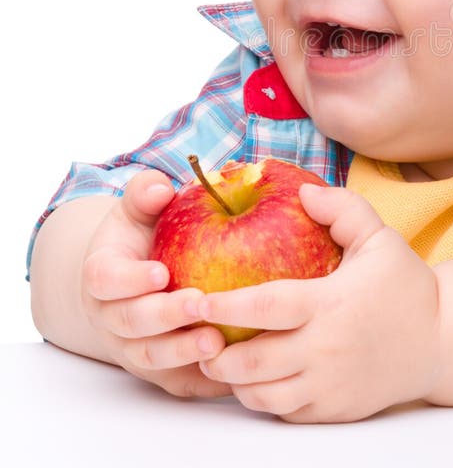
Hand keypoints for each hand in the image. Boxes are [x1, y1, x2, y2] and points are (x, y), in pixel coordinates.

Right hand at [81, 168, 230, 397]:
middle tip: (200, 304)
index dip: (129, 279)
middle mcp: (111, 316)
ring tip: (216, 342)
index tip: (160, 272)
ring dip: (182, 352)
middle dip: (164, 316)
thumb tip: (159, 187)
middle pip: (130, 323)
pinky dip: (203, 381)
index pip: (105, 279)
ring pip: (151, 357)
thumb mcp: (140, 207)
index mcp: (102, 274)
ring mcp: (133, 346)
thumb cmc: (144, 236)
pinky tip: (233, 370)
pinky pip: (178, 382)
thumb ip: (146, 193)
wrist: (137, 279)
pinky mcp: (160, 370)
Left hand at [196, 184, 441, 421]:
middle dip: (214, 354)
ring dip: (234, 381)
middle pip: (252, 362)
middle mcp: (326, 349)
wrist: (444, 339)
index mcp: (330, 304)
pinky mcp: (336, 410)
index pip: (264, 308)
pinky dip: (263, 400)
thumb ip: (342, 209)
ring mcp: (330, 385)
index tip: (194, 299)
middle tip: (198, 336)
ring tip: (221, 360)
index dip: (223, 306)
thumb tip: (304, 191)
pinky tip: (256, 380)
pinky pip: (286, 414)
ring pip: (263, 396)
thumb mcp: (380, 237)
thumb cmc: (405, 285)